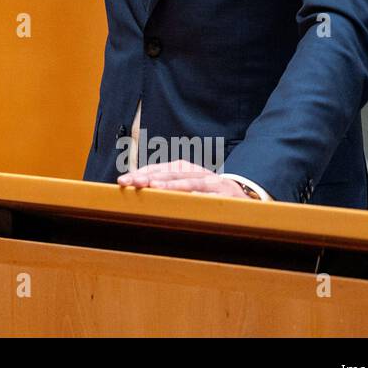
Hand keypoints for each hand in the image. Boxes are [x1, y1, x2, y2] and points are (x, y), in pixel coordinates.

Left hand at [118, 160, 251, 198]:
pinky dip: (198, 196)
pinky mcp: (226, 196)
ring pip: (189, 182)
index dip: (142, 173)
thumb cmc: (208, 190)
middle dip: (150, 177)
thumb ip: (166, 184)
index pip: (159, 168)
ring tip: (155, 186)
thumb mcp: (187, 184)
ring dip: (172, 184)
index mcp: (185, 169)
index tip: (123, 180)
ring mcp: (213, 183)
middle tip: (133, 182)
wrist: (244, 194)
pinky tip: (186, 198)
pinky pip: (210, 196)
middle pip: (171, 174)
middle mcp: (197, 173)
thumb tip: (138, 186)